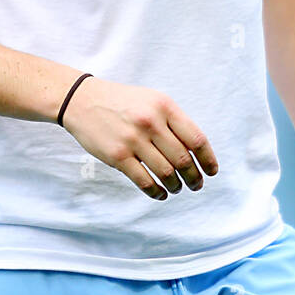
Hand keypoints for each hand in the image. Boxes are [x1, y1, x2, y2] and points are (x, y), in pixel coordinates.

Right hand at [60, 77, 218, 199]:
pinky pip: (144, 181)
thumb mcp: (152, 100)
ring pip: (166, 173)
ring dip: (176, 186)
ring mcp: (133, 140)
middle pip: (183, 159)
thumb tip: (197, 152)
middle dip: (194, 177)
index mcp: (164, 106)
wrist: (82, 100)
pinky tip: (161, 193)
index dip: (208, 159)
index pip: (196, 139)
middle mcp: (151, 122)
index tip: (212, 171)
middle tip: (196, 185)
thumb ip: (174, 121)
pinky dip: (156, 191)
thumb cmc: (123, 102)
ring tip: (177, 188)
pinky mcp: (117, 156)